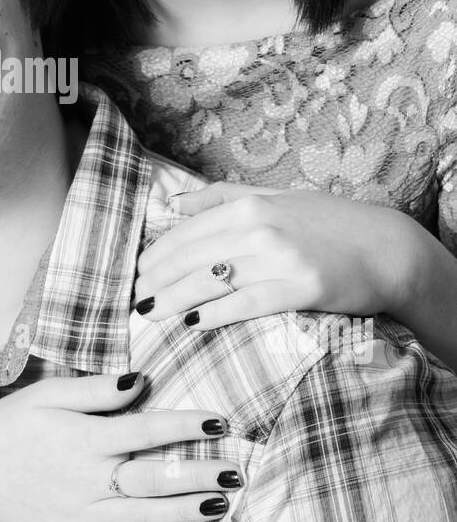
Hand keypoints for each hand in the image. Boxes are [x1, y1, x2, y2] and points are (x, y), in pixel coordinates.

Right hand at [0, 372, 238, 521]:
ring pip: (145, 517)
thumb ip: (98, 390)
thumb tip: (141, 382)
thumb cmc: (11, 422)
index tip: (219, 422)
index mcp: (84, 438)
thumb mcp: (50, 393)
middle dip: (199, 475)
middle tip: (234, 471)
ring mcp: (80, 514)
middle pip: (155, 479)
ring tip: (220, 504)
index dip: (186, 426)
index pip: (147, 431)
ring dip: (187, 512)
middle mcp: (86, 479)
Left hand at [134, 182, 414, 328]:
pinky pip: (244, 304)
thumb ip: (224, 196)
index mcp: (250, 205)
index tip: (136, 272)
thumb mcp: (277, 197)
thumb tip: (176, 202)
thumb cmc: (330, 223)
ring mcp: (279, 258)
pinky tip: (193, 324)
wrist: (387, 248)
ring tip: (150, 314)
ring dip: (173, 300)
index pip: (186, 232)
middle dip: (156, 280)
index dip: (156, 255)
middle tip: (134, 299)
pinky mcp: (299, 288)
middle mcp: (260, 227)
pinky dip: (214, 315)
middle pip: (190, 257)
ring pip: (209, 282)